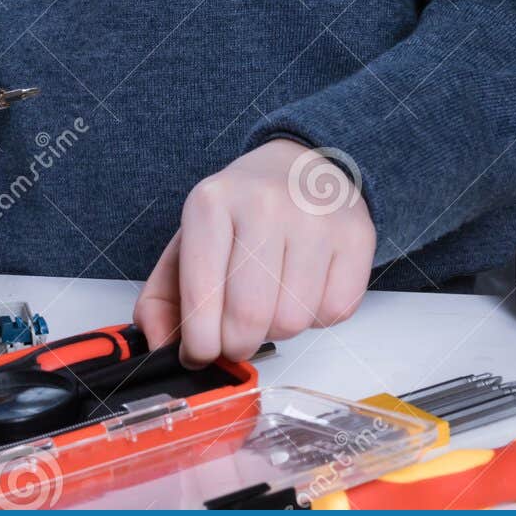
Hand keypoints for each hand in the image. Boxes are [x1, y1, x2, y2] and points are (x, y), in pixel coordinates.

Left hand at [133, 138, 375, 365]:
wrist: (301, 165)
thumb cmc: (242, 212)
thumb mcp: (190, 240)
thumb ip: (163, 297)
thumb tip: (160, 345)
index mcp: (212, 202)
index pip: (201, 299)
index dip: (199, 344)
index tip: (200, 351)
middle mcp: (264, 203)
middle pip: (249, 318)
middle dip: (237, 344)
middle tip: (235, 335)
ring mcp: (315, 218)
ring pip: (293, 321)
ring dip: (278, 328)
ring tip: (272, 296)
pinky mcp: (356, 235)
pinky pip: (334, 313)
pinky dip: (317, 315)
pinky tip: (306, 284)